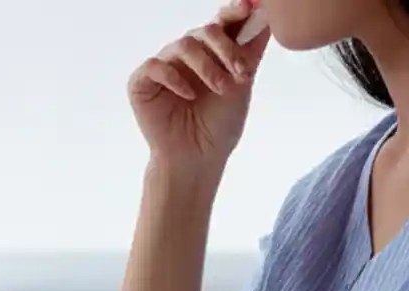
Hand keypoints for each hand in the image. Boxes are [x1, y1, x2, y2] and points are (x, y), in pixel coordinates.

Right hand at [129, 1, 271, 175]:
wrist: (198, 158)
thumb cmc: (218, 125)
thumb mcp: (243, 83)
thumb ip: (251, 49)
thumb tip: (267, 15)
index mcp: (210, 53)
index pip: (221, 23)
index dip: (233, 11)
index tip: (246, 7)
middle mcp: (186, 55)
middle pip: (204, 31)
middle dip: (225, 48)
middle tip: (240, 71)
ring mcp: (163, 67)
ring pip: (183, 45)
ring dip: (206, 66)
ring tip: (220, 89)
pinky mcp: (142, 82)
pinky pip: (155, 65)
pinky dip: (174, 78)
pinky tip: (187, 95)